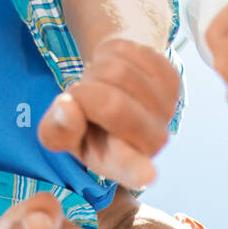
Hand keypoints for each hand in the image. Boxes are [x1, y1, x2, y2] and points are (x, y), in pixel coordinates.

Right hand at [38, 37, 180, 187]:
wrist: (110, 90)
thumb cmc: (85, 121)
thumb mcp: (61, 132)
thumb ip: (56, 130)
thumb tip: (67, 108)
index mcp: (121, 163)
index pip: (128, 166)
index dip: (135, 170)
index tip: (146, 176)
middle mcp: (151, 142)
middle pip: (112, 104)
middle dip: (83, 91)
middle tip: (80, 96)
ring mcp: (166, 110)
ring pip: (119, 72)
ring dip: (95, 70)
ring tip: (97, 84)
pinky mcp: (171, 80)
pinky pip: (130, 52)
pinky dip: (110, 53)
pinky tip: (114, 71)